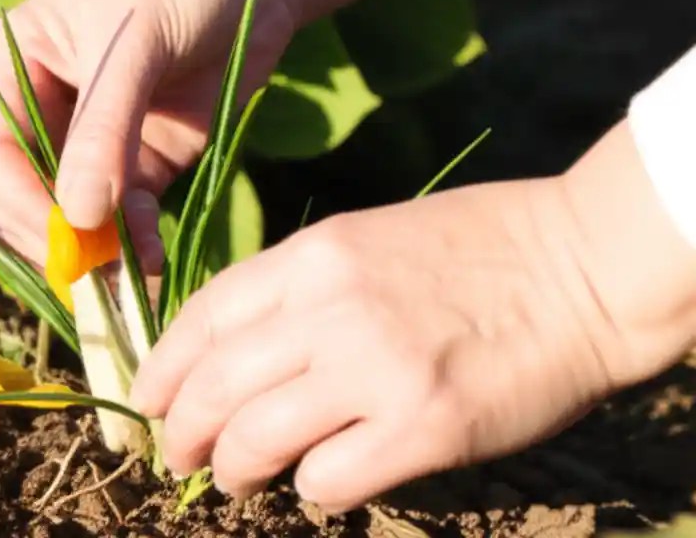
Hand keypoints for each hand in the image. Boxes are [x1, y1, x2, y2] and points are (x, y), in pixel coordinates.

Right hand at [0, 0, 504, 267]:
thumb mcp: (135, 44)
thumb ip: (103, 131)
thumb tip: (75, 220)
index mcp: (13, 69)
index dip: (20, 207)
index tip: (67, 243)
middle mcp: (42, 110)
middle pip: (16, 201)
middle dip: (52, 241)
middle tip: (95, 278)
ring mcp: (92, 143)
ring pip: (69, 222)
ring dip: (95, 255)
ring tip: (137, 274)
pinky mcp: (141, 164)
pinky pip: (120, 223)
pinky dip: (133, 247)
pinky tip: (156, 255)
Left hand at [130, 122, 695, 510]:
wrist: (583, 263)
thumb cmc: (476, 249)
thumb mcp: (366, 240)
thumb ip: (298, 290)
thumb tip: (237, 353)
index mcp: (312, 257)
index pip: (201, 318)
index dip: (162, 369)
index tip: (148, 401)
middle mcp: (331, 310)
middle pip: (213, 387)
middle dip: (180, 432)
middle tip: (177, 456)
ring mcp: (376, 369)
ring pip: (256, 439)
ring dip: (234, 469)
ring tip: (239, 478)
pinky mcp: (425, 427)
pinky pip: (330, 479)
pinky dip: (312, 491)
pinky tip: (321, 485)